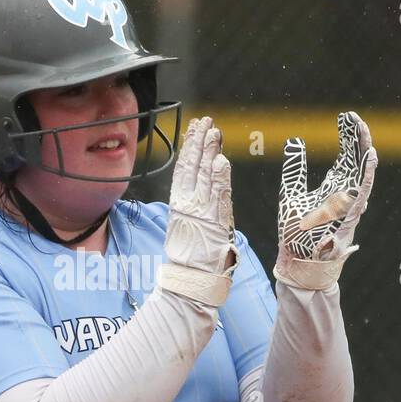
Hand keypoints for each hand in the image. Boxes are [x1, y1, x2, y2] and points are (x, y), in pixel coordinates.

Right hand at [158, 116, 237, 305]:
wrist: (190, 279)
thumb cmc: (189, 257)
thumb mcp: (184, 227)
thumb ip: (191, 206)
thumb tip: (198, 189)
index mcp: (178, 204)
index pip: (184, 169)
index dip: (190, 147)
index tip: (195, 129)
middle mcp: (187, 204)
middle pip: (193, 167)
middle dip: (200, 142)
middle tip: (206, 122)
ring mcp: (201, 212)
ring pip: (205, 176)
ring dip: (210, 153)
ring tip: (214, 132)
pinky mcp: (214, 222)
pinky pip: (218, 195)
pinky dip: (219, 178)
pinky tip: (221, 160)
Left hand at [274, 111, 377, 290]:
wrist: (296, 259)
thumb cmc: (296, 231)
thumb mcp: (291, 191)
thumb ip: (295, 167)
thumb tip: (295, 140)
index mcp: (334, 186)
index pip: (346, 155)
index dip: (348, 135)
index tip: (344, 116)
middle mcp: (346, 192)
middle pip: (357, 158)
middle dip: (357, 137)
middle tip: (352, 117)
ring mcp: (349, 203)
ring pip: (362, 171)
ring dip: (363, 149)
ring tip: (361, 129)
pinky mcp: (349, 213)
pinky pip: (362, 190)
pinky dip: (367, 172)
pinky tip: (370, 155)